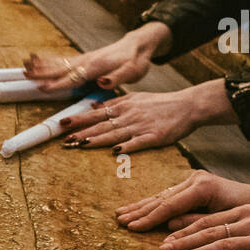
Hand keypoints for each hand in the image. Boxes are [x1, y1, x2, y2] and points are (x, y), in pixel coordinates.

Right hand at [23, 23, 170, 93]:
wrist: (138, 43)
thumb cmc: (137, 60)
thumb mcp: (133, 71)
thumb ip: (117, 77)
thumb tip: (102, 82)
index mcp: (96, 67)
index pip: (74, 77)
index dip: (58, 83)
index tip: (42, 87)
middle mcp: (86, 61)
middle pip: (60, 68)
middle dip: (42, 72)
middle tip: (25, 73)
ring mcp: (83, 59)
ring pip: (58, 63)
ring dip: (41, 64)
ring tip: (25, 64)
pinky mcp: (83, 59)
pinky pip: (62, 60)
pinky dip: (48, 60)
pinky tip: (37, 59)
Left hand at [59, 82, 235, 153]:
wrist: (188, 105)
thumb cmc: (160, 104)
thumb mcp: (134, 98)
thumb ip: (114, 102)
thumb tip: (93, 106)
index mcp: (123, 105)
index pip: (95, 113)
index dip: (78, 119)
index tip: (61, 124)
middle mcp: (128, 115)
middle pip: (101, 124)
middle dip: (81, 132)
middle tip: (63, 139)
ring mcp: (140, 126)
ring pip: (114, 133)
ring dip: (96, 140)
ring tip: (80, 145)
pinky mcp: (153, 137)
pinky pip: (137, 143)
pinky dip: (126, 147)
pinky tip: (114, 152)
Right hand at [116, 170, 249, 232]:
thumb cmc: (246, 213)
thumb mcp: (222, 220)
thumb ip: (195, 222)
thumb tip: (168, 226)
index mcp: (202, 187)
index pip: (169, 205)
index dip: (149, 218)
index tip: (132, 227)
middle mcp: (194, 180)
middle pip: (161, 198)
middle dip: (139, 210)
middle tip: (119, 220)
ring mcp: (192, 180)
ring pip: (161, 196)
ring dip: (140, 206)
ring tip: (121, 214)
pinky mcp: (191, 184)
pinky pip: (167, 196)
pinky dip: (151, 204)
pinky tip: (138, 209)